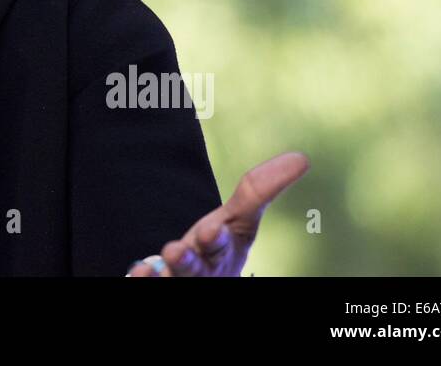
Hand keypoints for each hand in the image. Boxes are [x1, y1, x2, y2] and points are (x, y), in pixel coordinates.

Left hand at [125, 151, 309, 276]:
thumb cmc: (219, 251)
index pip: (222, 243)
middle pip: (196, 267)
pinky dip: (144, 278)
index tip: (211, 230)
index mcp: (222, 251)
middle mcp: (203, 269)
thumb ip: (258, 191)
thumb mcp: (237, 221)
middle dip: (189, 260)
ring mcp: (181, 278)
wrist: (204, 284)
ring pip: (174, 276)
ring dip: (168, 267)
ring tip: (164, 254)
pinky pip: (149, 283)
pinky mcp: (158, 282)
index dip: (215, 238)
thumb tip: (302, 158)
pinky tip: (138, 272)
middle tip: (176, 249)